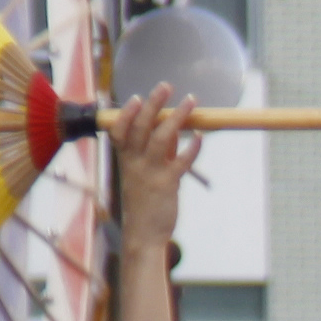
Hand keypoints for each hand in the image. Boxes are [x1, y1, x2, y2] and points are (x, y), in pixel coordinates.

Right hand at [107, 89, 203, 249]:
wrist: (143, 234)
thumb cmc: (145, 204)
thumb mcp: (144, 176)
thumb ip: (157, 153)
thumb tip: (171, 132)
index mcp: (126, 160)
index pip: (120, 130)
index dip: (127, 113)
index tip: (137, 97)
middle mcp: (135, 163)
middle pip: (140, 126)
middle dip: (153, 104)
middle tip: (166, 86)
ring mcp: (150, 172)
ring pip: (161, 137)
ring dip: (177, 117)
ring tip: (191, 101)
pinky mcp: (167, 184)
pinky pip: (181, 161)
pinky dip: (192, 147)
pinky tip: (200, 137)